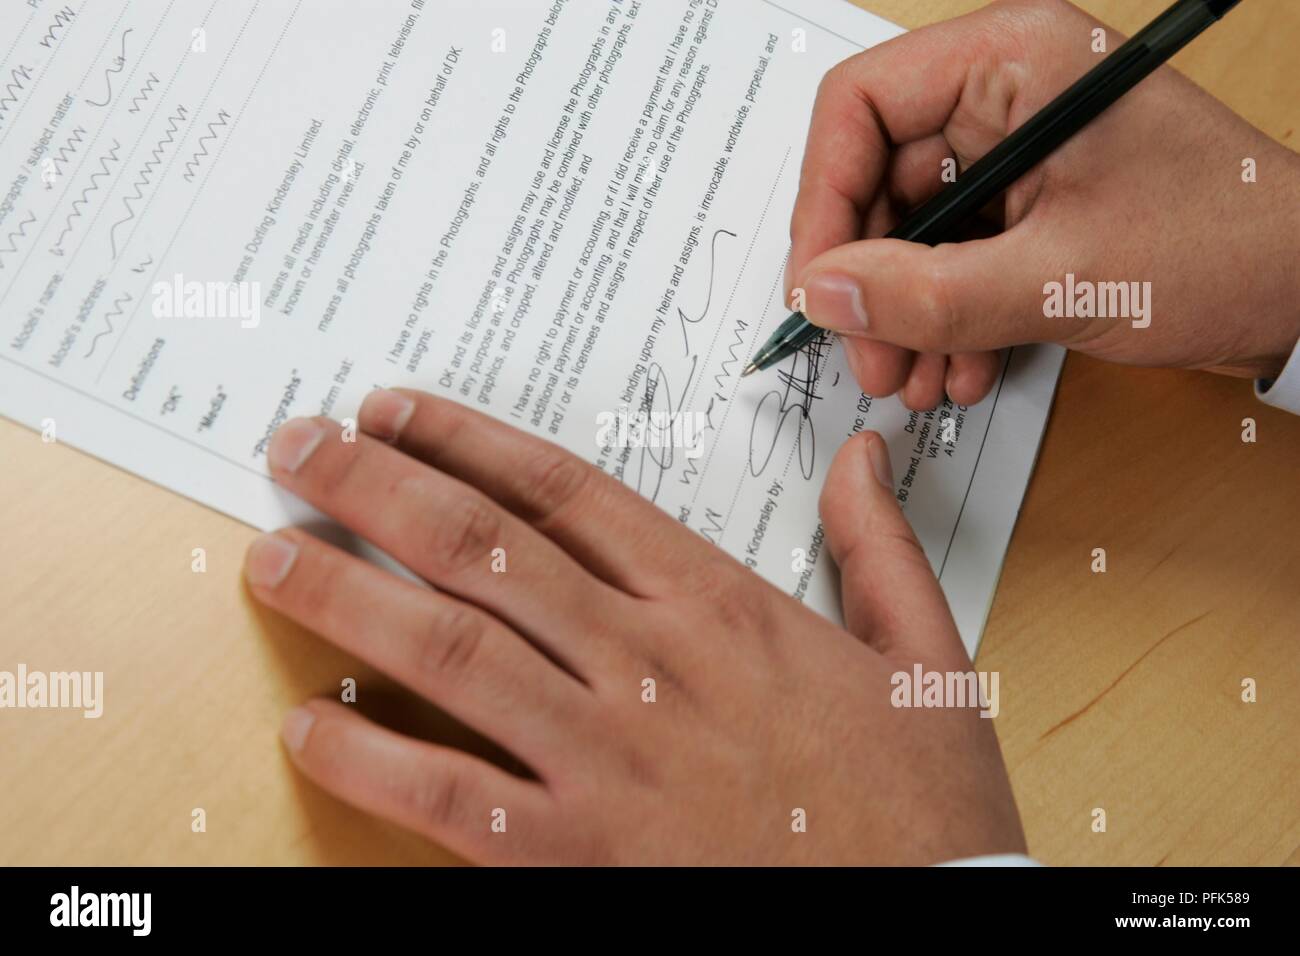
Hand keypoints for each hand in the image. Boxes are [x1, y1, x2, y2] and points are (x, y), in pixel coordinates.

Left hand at [244, 388, 1024, 864]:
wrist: (932, 923)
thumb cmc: (920, 806)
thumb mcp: (924, 656)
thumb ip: (879, 545)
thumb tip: (862, 456)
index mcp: (721, 606)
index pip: (566, 494)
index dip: (466, 442)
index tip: (396, 412)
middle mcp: (650, 665)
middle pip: (482, 549)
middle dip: (373, 489)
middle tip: (296, 450)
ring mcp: (608, 759)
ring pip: (450, 651)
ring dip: (347, 597)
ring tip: (273, 557)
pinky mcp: (582, 855)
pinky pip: (451, 795)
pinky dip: (371, 760)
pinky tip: (310, 727)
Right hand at [788, 0, 1299, 409]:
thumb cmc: (1223, 249)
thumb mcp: (1060, 278)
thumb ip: (927, 292)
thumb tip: (820, 293)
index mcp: (1013, 61)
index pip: (859, 105)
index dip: (823, 199)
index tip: (819, 286)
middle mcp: (1005, 94)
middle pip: (876, 177)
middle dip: (869, 280)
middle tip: (872, 359)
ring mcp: (1016, 151)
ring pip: (908, 229)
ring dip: (904, 313)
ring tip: (919, 378)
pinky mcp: (1028, 203)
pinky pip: (950, 255)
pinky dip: (943, 317)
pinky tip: (962, 367)